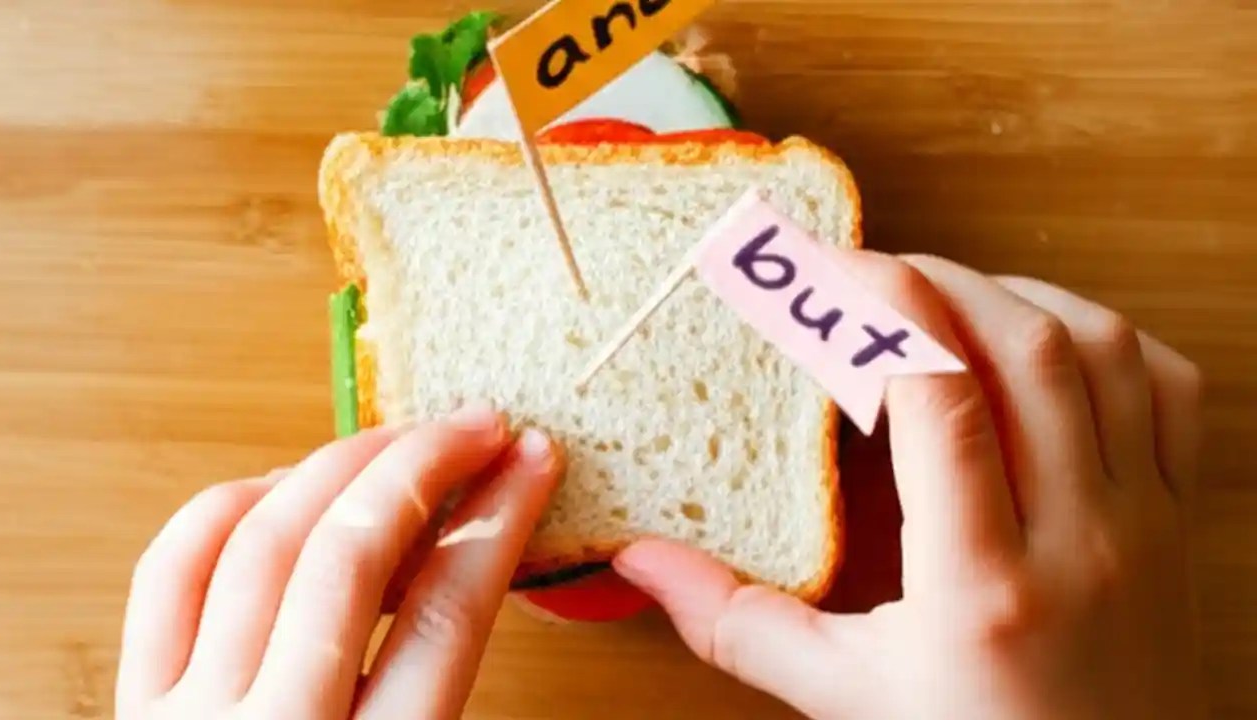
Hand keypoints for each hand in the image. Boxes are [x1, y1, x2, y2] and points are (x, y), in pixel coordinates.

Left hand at [116, 405, 562, 719]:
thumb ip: (440, 688)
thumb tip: (476, 565)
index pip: (445, 616)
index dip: (496, 522)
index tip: (531, 464)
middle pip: (349, 556)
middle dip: (424, 467)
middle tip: (478, 426)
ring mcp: (187, 715)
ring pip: (260, 542)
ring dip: (339, 466)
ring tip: (398, 439)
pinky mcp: (134, 705)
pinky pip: (172, 570)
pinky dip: (231, 505)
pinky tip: (286, 485)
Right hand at [614, 254, 1205, 719]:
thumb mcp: (846, 700)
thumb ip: (740, 625)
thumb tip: (640, 562)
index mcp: (983, 588)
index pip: (943, 397)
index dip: (879, 310)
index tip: (824, 268)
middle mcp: (1081, 540)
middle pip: (1023, 349)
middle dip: (935, 283)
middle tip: (866, 273)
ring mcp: (1144, 525)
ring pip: (1102, 352)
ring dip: (1016, 296)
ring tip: (943, 298)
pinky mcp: (1179, 522)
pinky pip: (1170, 390)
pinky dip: (1107, 338)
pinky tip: (1045, 341)